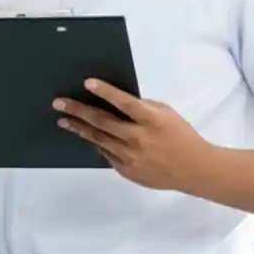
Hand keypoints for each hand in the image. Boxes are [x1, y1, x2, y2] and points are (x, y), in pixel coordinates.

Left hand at [54, 79, 213, 190]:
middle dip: (78, 111)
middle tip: (59, 103)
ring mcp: (131, 157)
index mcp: (151, 120)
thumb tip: (116, 101)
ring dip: (79, 128)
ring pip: (99, 139)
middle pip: (103, 122)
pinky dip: (96, 143)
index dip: (105, 92)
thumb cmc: (181, 135)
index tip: (87, 83)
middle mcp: (138, 139)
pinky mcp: (127, 171)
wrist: (194, 170)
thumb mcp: (166, 114)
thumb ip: (142, 107)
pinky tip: (86, 135)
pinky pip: (106, 154)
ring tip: (63, 120)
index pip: (124, 103)